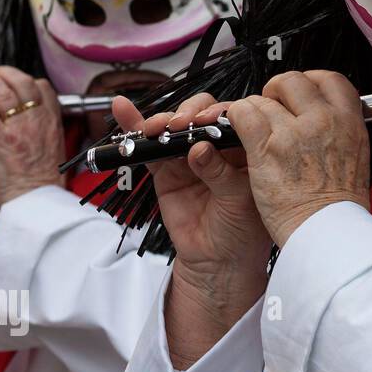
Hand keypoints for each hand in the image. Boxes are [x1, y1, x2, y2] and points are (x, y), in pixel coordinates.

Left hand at [0, 60, 62, 205]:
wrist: (39, 198)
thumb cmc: (45, 180)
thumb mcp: (55, 147)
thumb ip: (46, 129)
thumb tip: (37, 123)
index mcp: (52, 122)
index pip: (43, 88)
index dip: (27, 78)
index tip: (16, 79)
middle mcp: (38, 120)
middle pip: (24, 82)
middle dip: (5, 70)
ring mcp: (21, 128)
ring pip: (4, 92)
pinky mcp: (4, 140)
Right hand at [115, 93, 272, 368]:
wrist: (218, 261)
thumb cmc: (242, 229)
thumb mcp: (239, 199)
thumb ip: (221, 172)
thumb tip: (199, 148)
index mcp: (248, 146)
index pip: (235, 117)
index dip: (220, 112)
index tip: (209, 118)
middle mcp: (220, 145)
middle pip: (203, 114)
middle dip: (189, 113)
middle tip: (182, 124)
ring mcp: (190, 154)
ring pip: (175, 125)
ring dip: (162, 119)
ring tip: (156, 128)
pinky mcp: (166, 168)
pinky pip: (151, 145)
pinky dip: (135, 127)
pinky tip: (123, 110)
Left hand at [217, 71, 370, 248]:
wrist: (327, 232)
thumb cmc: (338, 206)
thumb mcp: (356, 158)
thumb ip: (341, 132)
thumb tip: (328, 119)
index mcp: (349, 122)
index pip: (329, 79)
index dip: (309, 81)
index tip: (301, 92)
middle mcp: (324, 120)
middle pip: (293, 81)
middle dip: (277, 92)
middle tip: (272, 109)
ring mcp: (295, 132)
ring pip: (263, 99)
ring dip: (254, 112)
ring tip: (254, 133)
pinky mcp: (267, 147)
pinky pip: (243, 113)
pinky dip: (235, 118)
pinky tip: (238, 132)